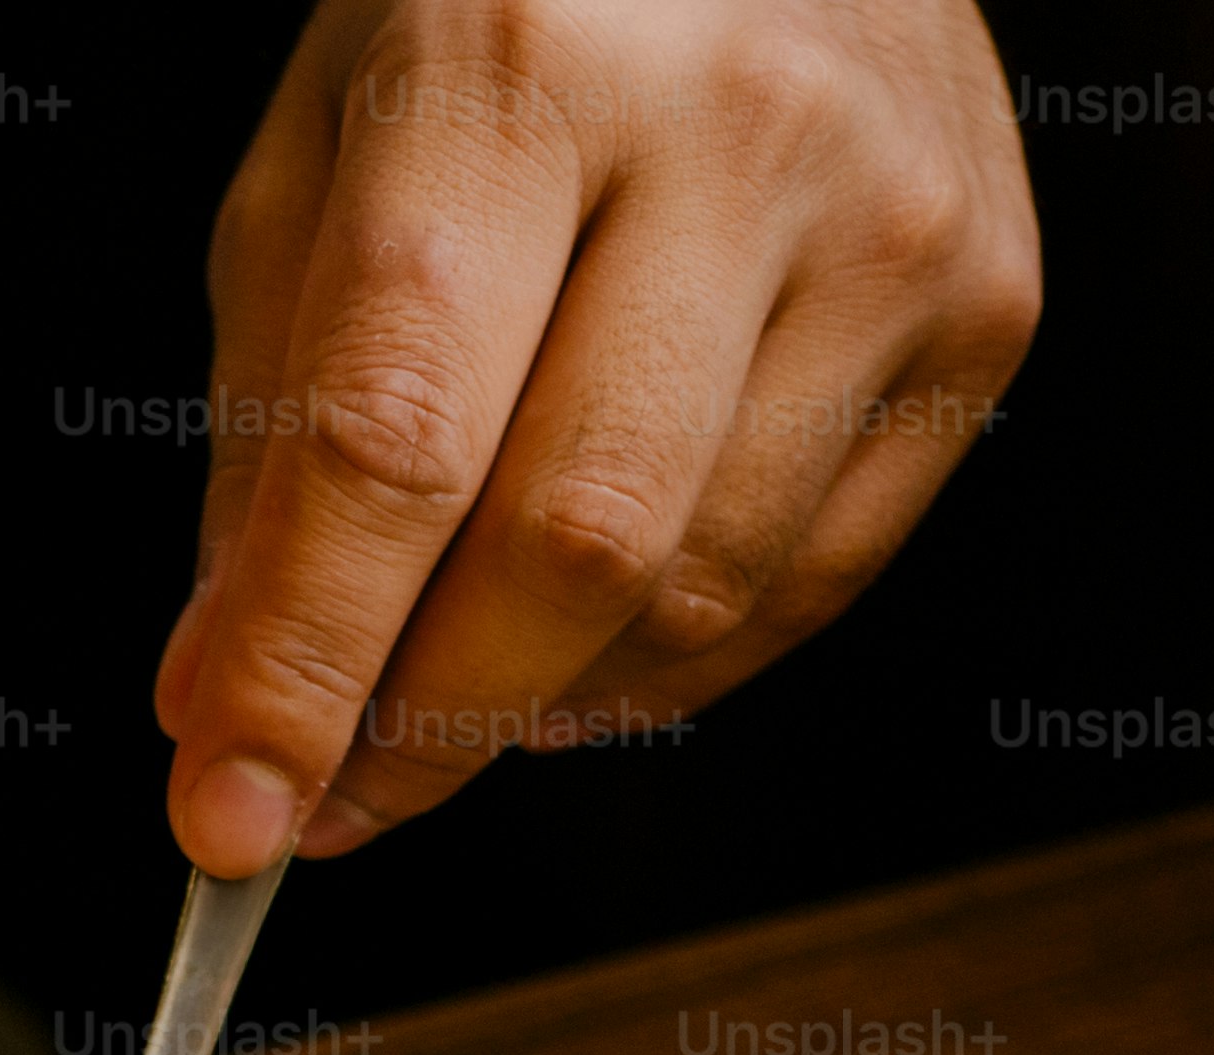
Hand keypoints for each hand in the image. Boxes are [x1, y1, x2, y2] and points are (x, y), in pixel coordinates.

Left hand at [157, 0, 1040, 872]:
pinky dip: (673, 660)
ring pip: (701, 593)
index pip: (395, 436)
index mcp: (527, 57)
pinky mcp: (988, 303)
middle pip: (572, 544)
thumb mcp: (328, 151)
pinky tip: (589, 633)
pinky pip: (811, 583)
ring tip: (451, 677)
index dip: (304, 658)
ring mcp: (894, 221)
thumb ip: (267, 425)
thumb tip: (225, 695)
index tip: (226, 816)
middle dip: (425, 721)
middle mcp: (740, 130)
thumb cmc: (514, 5)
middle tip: (328, 791)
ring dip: (543, 701)